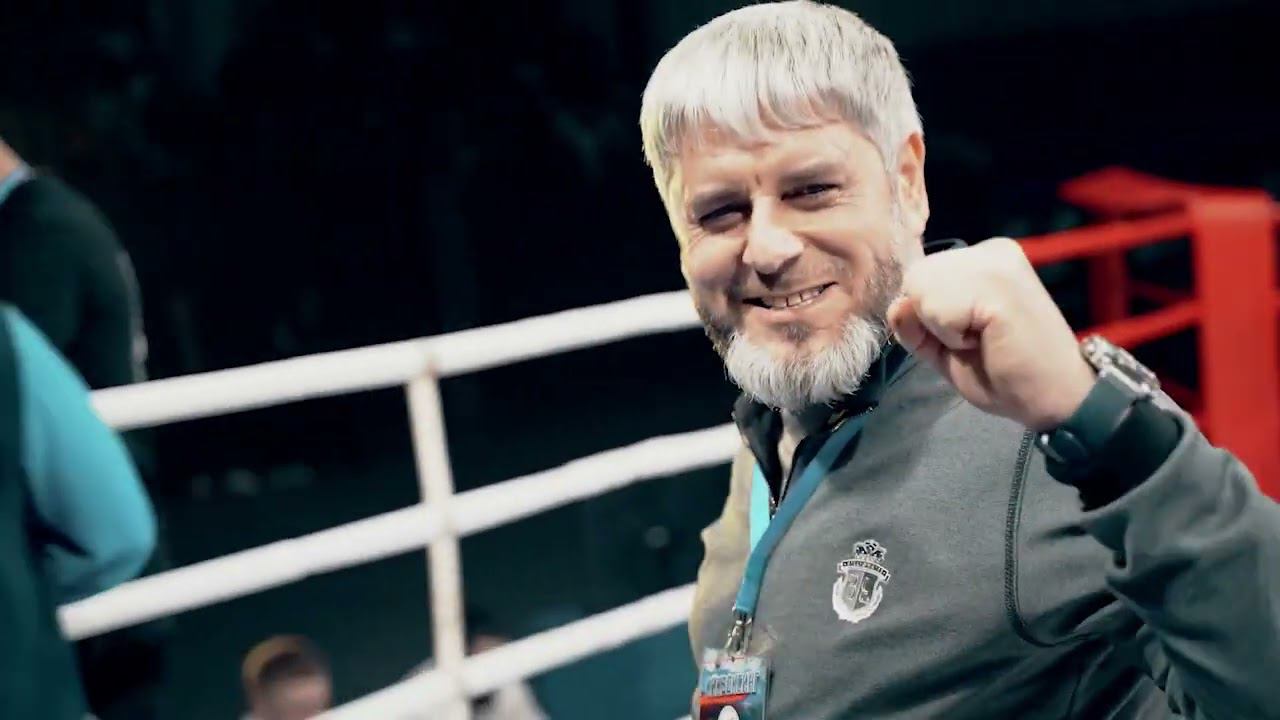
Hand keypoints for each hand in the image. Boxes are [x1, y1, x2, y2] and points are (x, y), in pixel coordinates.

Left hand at [886, 238, 1096, 430]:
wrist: (1054, 398)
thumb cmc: (1003, 374)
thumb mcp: (943, 345)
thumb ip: (915, 321)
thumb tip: (898, 304)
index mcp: (981, 260)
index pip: (920, 276)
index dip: (929, 316)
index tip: (970, 336)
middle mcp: (989, 250)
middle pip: (915, 278)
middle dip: (931, 320)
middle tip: (976, 339)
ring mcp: (994, 261)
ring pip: (919, 290)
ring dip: (941, 328)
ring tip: (981, 338)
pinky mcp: (995, 281)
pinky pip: (935, 308)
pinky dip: (949, 335)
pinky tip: (985, 339)